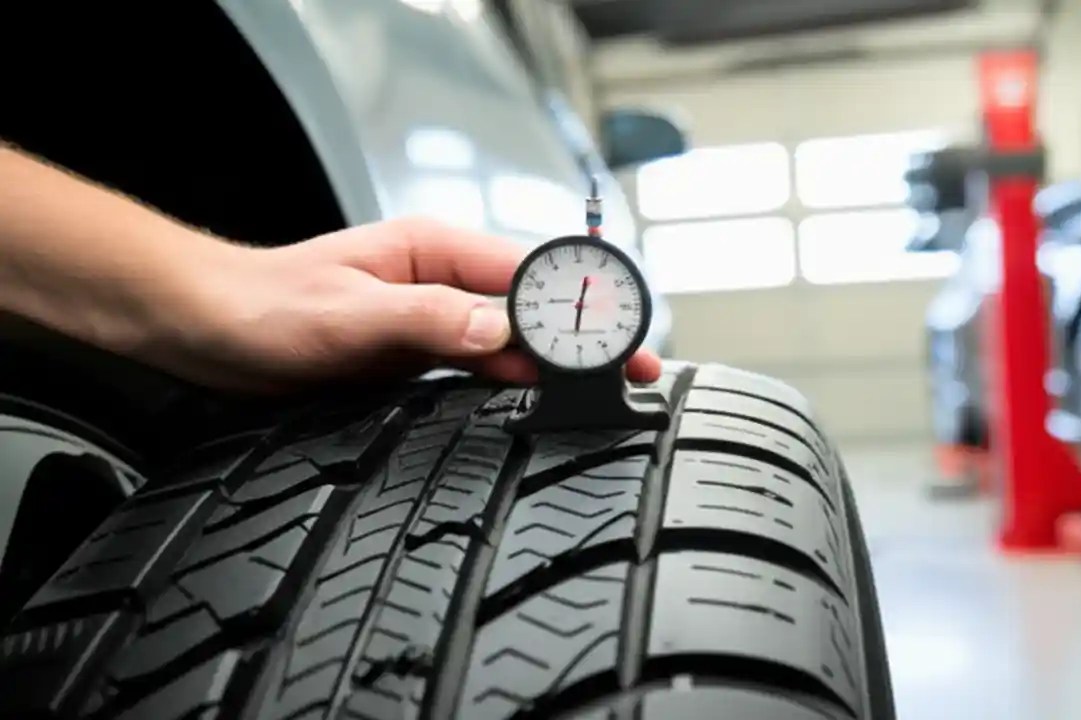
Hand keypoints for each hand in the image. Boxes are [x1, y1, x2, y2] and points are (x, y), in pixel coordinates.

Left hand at [157, 218, 660, 392]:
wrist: (209, 329)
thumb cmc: (266, 305)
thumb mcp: (351, 314)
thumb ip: (430, 320)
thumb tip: (499, 335)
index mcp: (434, 249)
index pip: (526, 274)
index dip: (578, 307)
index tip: (615, 337)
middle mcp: (440, 280)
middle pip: (530, 308)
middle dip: (582, 337)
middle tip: (632, 370)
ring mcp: (431, 317)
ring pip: (509, 341)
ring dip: (553, 364)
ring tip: (602, 389)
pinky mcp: (415, 353)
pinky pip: (477, 367)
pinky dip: (511, 383)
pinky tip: (537, 399)